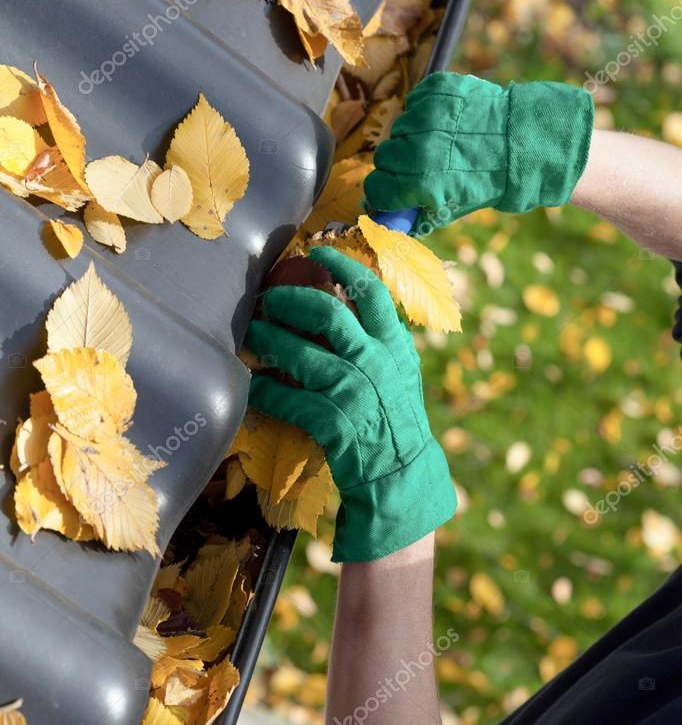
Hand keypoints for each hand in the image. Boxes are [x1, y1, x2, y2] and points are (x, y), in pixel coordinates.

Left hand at [244, 245, 455, 562]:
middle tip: (270, 300)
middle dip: (290, 301)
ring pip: (300, 354)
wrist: (402, 471)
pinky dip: (266, 392)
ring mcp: (353, 392)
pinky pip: (288, 399)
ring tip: (253, 334)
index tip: (319, 253)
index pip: (371, 292)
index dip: (343, 266)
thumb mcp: (399, 371)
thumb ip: (379, 339)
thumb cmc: (395, 416)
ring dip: (269, 340)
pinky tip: (253, 386)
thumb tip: (348, 301)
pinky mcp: (333, 422)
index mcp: (395, 345)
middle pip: (327, 313)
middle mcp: (376, 362)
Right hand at [364, 71, 594, 233]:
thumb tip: (392, 220)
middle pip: (384, 157)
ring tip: (439, 140)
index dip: (383, 192)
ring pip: (398, 129)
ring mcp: (427, 116)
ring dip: (411, 136)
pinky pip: (414, 102)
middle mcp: (420, 150)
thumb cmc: (491, 178)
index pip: (377, 188)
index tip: (391, 190)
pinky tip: (445, 121)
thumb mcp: (456, 207)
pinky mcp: (436, 91)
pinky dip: (424, 110)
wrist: (524, 139)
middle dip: (397, 164)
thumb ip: (420, 213)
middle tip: (420, 164)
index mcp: (423, 184)